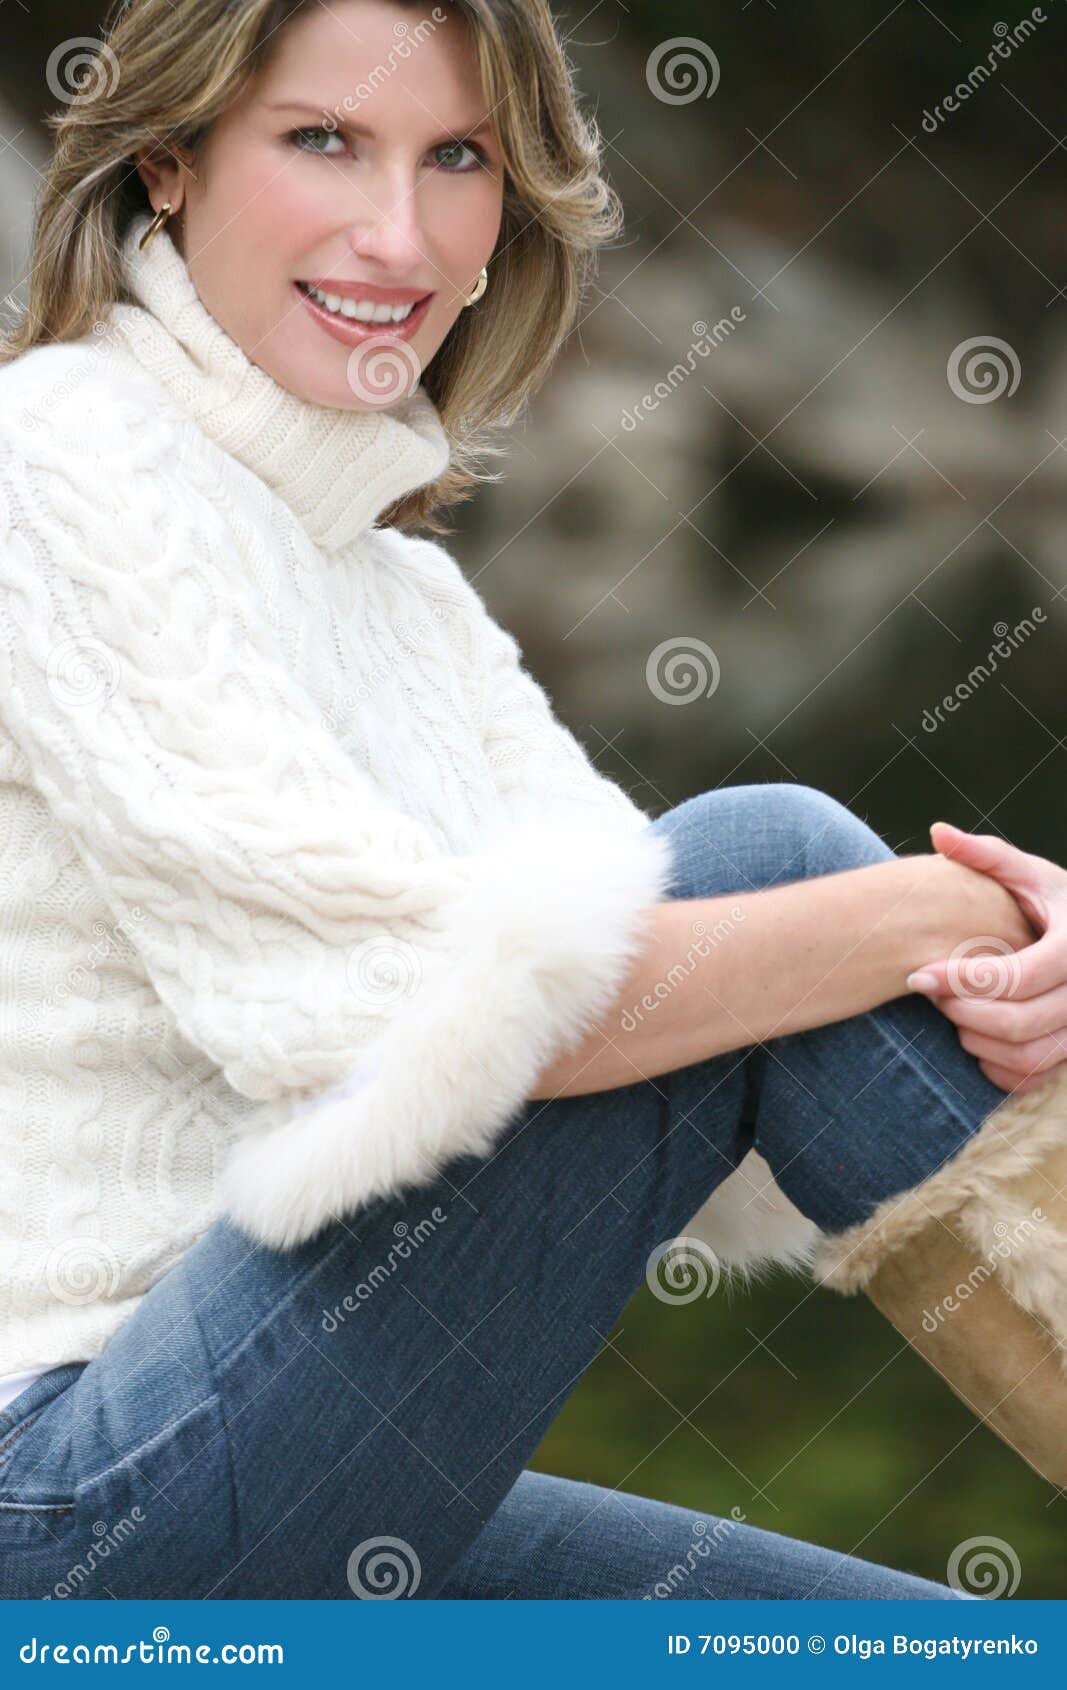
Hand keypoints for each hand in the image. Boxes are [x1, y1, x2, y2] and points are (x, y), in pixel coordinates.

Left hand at [906, 821, 1066, 1094]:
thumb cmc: (1057, 904)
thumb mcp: (1031, 874)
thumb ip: (986, 855)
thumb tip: (937, 832)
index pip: (1021, 976)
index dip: (964, 979)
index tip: (918, 974)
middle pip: (1022, 1023)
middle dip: (963, 1011)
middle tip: (929, 990)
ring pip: (1030, 1059)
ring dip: (976, 1040)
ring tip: (948, 1010)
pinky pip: (1034, 1079)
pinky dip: (997, 1067)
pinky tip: (972, 1035)